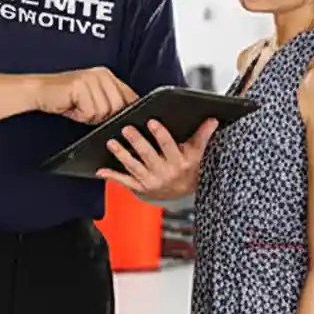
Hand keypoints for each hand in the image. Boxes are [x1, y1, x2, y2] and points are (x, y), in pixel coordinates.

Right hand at [34, 67, 137, 124]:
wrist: (40, 92)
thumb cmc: (67, 99)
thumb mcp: (93, 99)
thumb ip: (111, 102)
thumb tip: (130, 115)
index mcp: (108, 75)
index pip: (130, 95)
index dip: (127, 110)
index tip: (123, 120)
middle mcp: (102, 74)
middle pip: (118, 106)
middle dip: (103, 116)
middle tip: (86, 111)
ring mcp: (91, 78)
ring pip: (104, 111)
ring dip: (89, 116)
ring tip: (77, 108)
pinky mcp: (80, 86)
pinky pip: (90, 112)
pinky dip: (80, 116)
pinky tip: (72, 107)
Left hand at [96, 117, 219, 200]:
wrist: (181, 194)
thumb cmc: (188, 169)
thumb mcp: (197, 153)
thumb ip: (203, 135)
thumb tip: (212, 119)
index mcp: (179, 162)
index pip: (169, 146)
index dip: (160, 134)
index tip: (151, 122)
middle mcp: (164, 173)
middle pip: (148, 155)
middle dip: (137, 142)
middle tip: (126, 129)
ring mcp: (150, 181)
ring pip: (134, 166)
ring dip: (122, 154)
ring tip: (112, 143)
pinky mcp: (139, 187)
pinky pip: (124, 182)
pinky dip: (112, 176)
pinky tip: (101, 170)